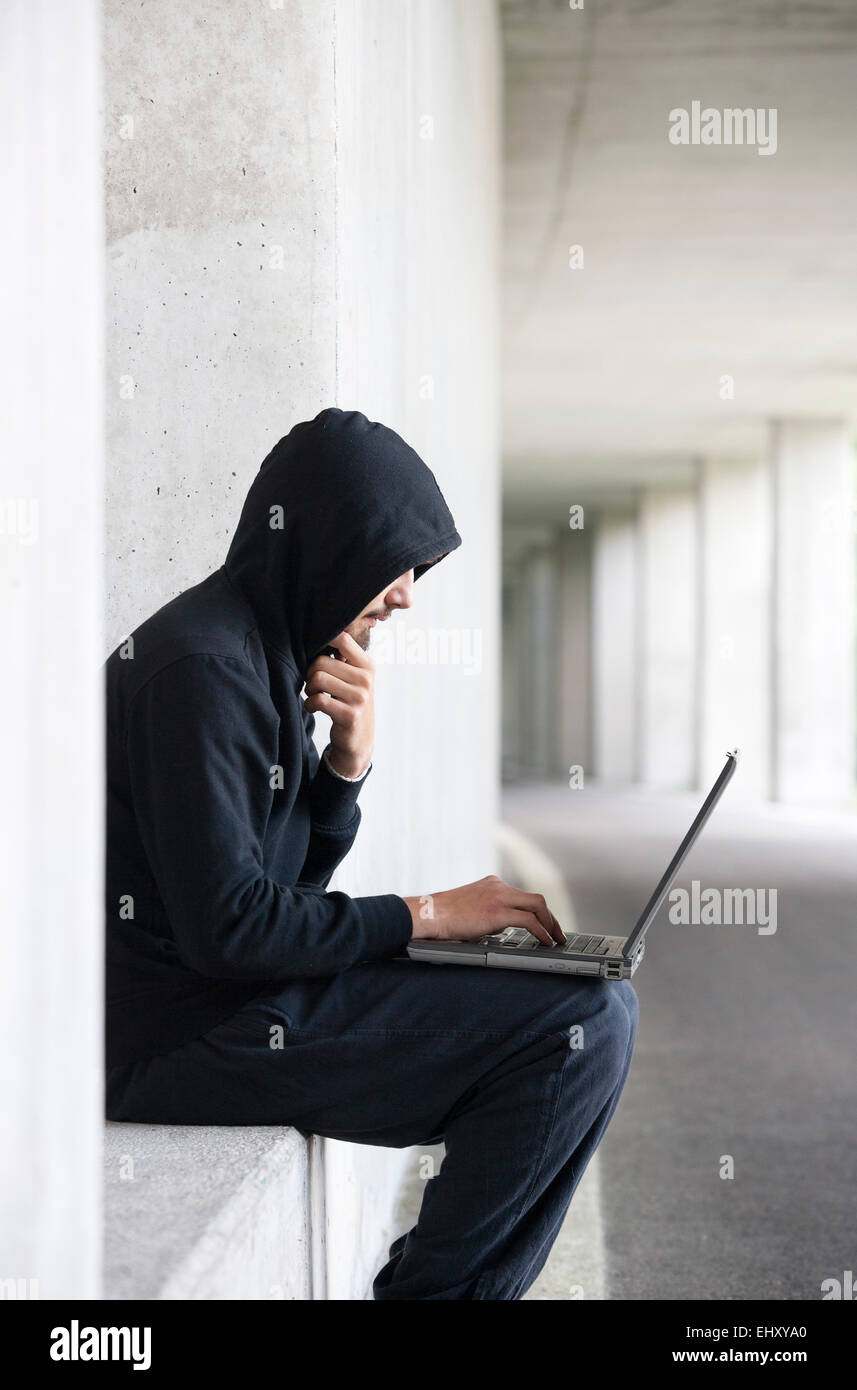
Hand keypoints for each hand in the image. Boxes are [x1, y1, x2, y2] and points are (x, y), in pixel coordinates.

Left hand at [303, 631, 374, 778]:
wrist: (359, 738)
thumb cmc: (349, 702)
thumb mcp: (354, 679)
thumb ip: (342, 659)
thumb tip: (317, 635)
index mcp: (367, 666)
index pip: (343, 639)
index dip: (323, 640)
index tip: (315, 651)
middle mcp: (366, 679)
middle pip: (321, 662)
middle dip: (310, 674)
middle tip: (314, 685)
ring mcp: (359, 698)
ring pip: (318, 679)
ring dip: (309, 689)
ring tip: (314, 695)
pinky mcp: (349, 715)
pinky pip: (318, 700)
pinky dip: (309, 704)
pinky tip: (314, 707)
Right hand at [402, 875, 565, 947]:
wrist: (429, 913)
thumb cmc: (444, 916)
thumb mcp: (471, 908)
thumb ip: (490, 913)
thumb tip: (503, 928)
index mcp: (493, 884)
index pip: (523, 896)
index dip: (538, 911)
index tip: (545, 923)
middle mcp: (499, 886)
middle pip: (536, 899)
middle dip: (550, 917)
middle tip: (557, 932)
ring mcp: (499, 897)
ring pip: (537, 906)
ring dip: (550, 924)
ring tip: (555, 939)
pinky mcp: (497, 912)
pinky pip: (529, 920)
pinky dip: (541, 931)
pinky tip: (545, 941)